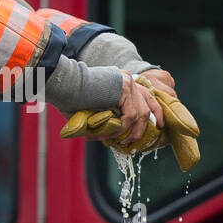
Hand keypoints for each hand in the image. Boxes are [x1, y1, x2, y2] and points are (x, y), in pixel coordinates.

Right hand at [59, 73, 201, 170]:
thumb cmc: (72, 96)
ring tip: (121, 142)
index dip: (155, 110)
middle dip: (149, 123)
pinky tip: (109, 135)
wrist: (64, 84)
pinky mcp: (123, 90)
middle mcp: (128, 79)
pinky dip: (121, 129)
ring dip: (131, 132)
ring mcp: (127, 83)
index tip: (158, 124)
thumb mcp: (96, 106)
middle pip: (149, 102)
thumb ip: (109, 115)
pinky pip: (129, 116)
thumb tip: (115, 133)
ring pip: (140, 114)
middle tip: (138, 140)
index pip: (147, 95)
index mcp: (123, 80)